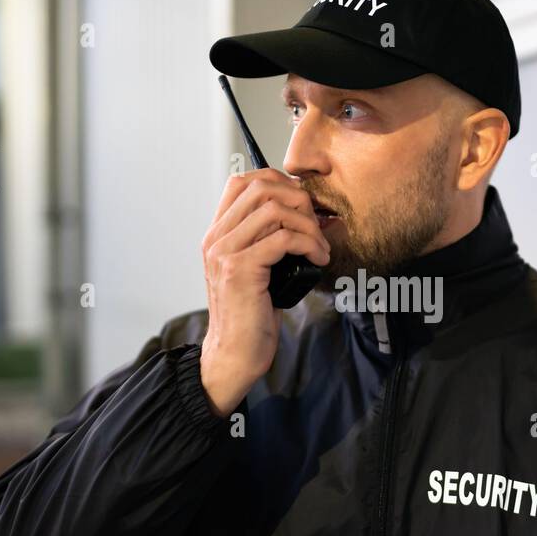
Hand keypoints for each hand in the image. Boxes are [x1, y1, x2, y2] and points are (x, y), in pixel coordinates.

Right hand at [198, 169, 330, 416]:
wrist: (235, 354)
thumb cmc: (251, 316)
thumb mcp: (257, 270)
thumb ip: (266, 241)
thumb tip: (302, 215)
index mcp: (217, 235)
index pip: (242, 181)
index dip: (277, 181)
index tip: (303, 203)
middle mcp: (216, 239)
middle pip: (260, 187)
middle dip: (298, 200)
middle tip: (317, 226)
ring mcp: (225, 252)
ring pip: (274, 210)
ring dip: (308, 225)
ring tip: (320, 248)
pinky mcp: (240, 270)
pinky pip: (283, 239)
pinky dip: (309, 245)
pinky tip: (318, 260)